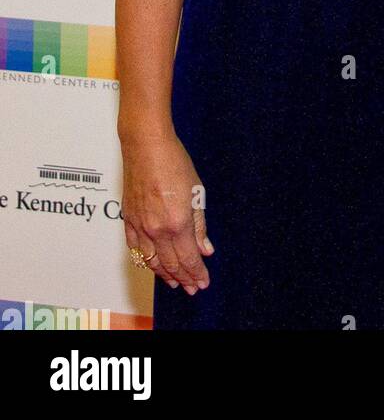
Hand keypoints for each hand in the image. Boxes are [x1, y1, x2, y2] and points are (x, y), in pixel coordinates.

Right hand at [121, 131, 213, 293]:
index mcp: (177, 223)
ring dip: (165, 274)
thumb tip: (206, 249)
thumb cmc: (174, 162)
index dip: (197, 273)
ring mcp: (140, 226)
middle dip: (184, 278)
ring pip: (152, 261)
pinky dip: (145, 261)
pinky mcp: (128, 219)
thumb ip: (200, 225)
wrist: (146, 146)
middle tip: (192, 288)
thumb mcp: (196, 192)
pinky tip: (152, 265)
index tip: (203, 282)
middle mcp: (157, 229)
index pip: (189, 258)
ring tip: (175, 282)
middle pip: (171, 264)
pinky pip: (136, 249)